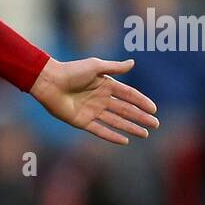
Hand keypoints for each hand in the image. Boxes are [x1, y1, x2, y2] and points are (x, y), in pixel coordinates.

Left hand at [29, 57, 158, 144]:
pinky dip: (112, 135)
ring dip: (130, 127)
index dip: (141, 102)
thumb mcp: (95, 66)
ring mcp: (92, 111)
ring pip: (116, 121)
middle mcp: (101, 99)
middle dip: (140, 117)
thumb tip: (133, 63)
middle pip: (125, 110)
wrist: (49, 82)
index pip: (128, 95)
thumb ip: (114, 68)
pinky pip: (100, 130)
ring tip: (145, 134)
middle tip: (155, 125)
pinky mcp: (82, 121)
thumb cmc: (71, 71)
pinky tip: (125, 141)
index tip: (154, 109)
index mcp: (106, 85)